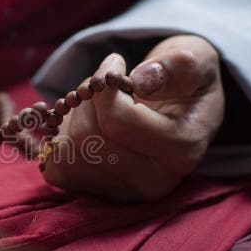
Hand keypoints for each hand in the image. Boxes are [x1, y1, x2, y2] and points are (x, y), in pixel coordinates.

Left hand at [42, 35, 224, 200]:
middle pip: (86, 137)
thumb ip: (176, 65)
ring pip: (67, 151)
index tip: (115, 63)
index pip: (117, 122)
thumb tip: (143, 79)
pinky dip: (57, 137)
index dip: (104, 86)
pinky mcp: (96, 191)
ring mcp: (121, 191)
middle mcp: (151, 181)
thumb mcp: (194, 59)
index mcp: (181, 150)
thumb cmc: (186, 80)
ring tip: (97, 101)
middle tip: (104, 83)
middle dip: (87, 99)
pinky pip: (56, 165)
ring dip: (73, 116)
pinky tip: (78, 118)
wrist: (181, 107)